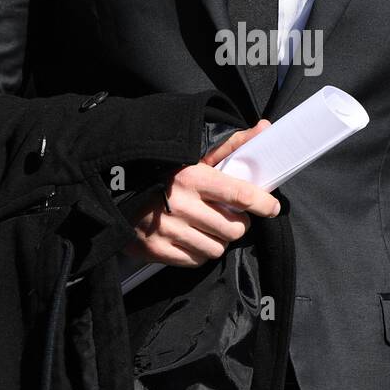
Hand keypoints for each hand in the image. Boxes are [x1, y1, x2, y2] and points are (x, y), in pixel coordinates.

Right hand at [123, 119, 279, 268]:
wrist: (117, 190)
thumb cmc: (165, 173)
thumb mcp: (195, 155)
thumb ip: (232, 144)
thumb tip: (265, 128)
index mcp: (192, 177)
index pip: (240, 194)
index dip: (263, 203)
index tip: (272, 207)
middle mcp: (180, 204)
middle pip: (234, 228)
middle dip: (237, 223)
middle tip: (229, 216)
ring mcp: (167, 229)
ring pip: (217, 248)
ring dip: (218, 239)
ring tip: (207, 227)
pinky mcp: (156, 249)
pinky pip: (196, 261)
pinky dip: (199, 252)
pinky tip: (191, 237)